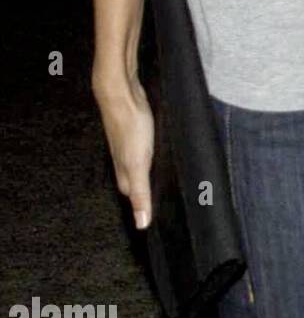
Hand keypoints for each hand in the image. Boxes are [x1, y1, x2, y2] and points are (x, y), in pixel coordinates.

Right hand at [94, 75, 154, 229]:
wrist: (121, 93)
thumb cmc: (130, 127)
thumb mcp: (139, 164)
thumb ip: (141, 193)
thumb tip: (141, 224)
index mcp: (125, 174)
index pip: (136, 197)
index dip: (146, 206)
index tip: (158, 216)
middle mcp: (124, 161)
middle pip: (137, 182)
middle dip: (149, 191)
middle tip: (168, 199)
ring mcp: (129, 145)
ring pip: (140, 164)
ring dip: (152, 171)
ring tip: (166, 178)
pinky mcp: (136, 130)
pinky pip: (145, 147)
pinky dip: (153, 153)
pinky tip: (161, 150)